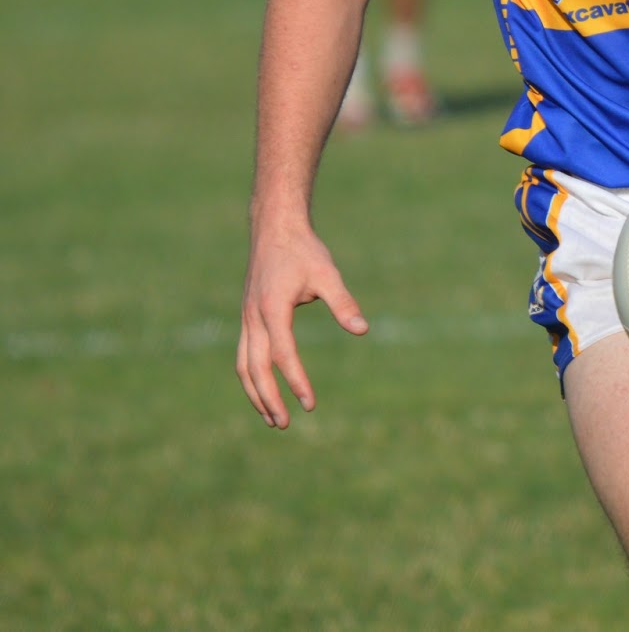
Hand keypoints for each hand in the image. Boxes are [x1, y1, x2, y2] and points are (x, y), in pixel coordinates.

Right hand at [236, 218, 366, 428]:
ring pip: (243, 365)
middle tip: (285, 424)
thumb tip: (362, 329)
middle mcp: (253, 318)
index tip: (309, 403)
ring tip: (271, 417)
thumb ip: (343, 302)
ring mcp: (246, 318)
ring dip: (255, 393)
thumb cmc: (303, 250)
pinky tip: (264, 389)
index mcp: (272, 308)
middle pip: (255, 368)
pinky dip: (251, 376)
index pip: (283, 354)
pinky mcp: (247, 317)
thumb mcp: (327, 273)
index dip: (295, 380)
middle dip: (268, 399)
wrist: (275, 228)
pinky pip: (244, 354)